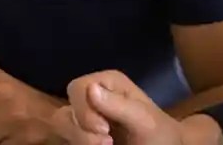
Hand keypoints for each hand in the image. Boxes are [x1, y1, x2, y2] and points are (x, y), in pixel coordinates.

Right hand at [51, 71, 207, 144]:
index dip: (84, 110)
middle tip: (107, 144)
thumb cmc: (160, 134)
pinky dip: (79, 143)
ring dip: (78, 140)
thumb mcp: (145, 121)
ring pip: (62, 127)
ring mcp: (86, 118)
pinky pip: (68, 139)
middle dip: (80, 131)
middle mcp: (92, 97)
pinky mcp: (85, 135)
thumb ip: (119, 105)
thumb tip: (90, 89)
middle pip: (64, 111)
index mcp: (106, 83)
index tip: (105, 130)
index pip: (77, 88)